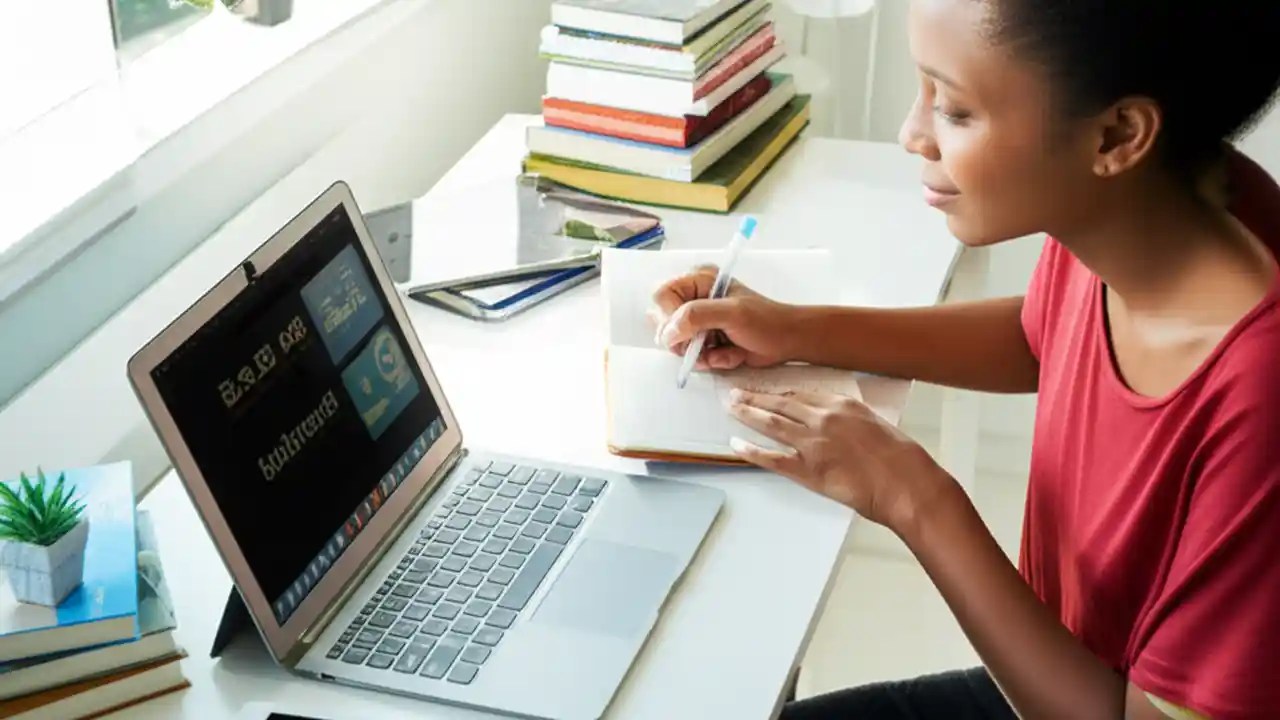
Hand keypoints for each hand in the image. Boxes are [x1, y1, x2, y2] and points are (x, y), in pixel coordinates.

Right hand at [648, 264, 797, 370]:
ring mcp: (698, 322)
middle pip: (663, 322)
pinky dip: (711, 361)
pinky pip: (692, 357)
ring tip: (725, 350)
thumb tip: (667, 333)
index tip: (686, 333)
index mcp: (698, 280)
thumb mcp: (732, 313)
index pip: (662, 296)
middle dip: (686, 341)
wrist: (788, 341)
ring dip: (701, 354)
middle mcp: (694, 298)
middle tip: (707, 343)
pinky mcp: (704, 341)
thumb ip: (697, 316)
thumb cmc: (766, 321)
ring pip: (676, 344)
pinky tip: (730, 354)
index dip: (668, 317)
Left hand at [726, 388, 956, 532]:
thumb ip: (851, 421)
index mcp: (842, 405)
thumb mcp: (876, 425)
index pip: (802, 395)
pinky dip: (751, 451)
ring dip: (747, 414)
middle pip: (780, 404)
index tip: (768, 392)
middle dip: (755, 398)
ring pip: (770, 424)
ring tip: (732, 408)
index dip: (780, 394)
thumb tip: (837, 425)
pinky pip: (771, 458)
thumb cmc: (900, 459)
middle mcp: (823, 419)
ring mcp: (812, 443)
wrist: (906, 482)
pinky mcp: (807, 470)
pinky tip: (736, 446)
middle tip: (736, 394)